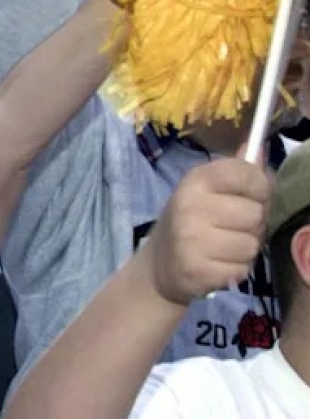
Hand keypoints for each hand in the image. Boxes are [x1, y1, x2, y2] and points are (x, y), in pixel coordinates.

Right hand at [145, 158, 268, 306]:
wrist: (159, 264)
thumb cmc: (189, 221)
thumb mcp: (204, 190)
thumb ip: (234, 172)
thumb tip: (258, 149)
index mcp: (195, 180)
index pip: (247, 173)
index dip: (259, 187)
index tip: (249, 196)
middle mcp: (191, 205)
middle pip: (255, 213)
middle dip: (252, 224)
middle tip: (232, 226)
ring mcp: (192, 239)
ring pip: (251, 244)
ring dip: (244, 248)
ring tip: (224, 246)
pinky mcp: (198, 269)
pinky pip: (242, 269)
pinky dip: (235, 268)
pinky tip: (217, 263)